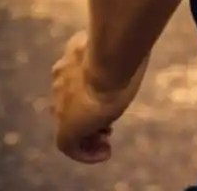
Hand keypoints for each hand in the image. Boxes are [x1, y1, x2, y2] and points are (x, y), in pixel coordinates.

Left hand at [51, 31, 146, 163]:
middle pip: (68, 104)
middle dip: (86, 116)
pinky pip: (69, 147)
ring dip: (86, 136)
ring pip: (68, 125)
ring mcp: (60, 105)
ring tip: (105, 144)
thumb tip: (136, 41)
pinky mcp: (66, 129)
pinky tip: (104, 154)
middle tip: (106, 127)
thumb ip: (120, 49)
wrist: (108, 63)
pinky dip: (85, 153)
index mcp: (70, 60)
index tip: (106, 100)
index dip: (89, 93)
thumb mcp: (120, 48)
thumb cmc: (120, 50)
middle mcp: (60, 81)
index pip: (74, 79)